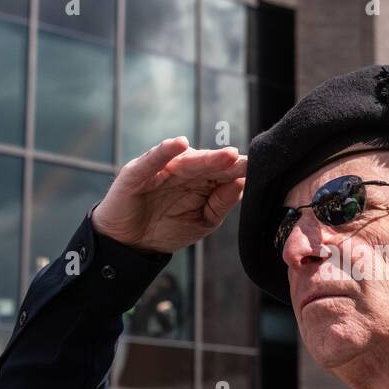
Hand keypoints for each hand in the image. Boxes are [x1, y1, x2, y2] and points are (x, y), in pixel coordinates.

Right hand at [92, 137, 246, 253]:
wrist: (129, 244)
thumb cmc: (167, 229)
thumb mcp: (202, 221)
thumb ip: (221, 203)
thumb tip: (242, 182)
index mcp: (202, 182)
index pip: (223, 173)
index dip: (239, 170)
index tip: (259, 169)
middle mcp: (184, 171)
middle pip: (208, 164)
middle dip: (227, 162)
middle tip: (245, 160)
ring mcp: (161, 169)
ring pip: (187, 161)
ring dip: (207, 157)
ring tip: (228, 155)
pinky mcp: (138, 172)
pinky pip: (153, 159)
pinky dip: (165, 151)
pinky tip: (180, 144)